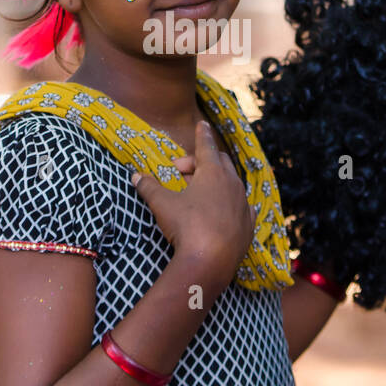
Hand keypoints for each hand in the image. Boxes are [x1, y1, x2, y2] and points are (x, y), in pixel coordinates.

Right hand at [132, 121, 253, 285]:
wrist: (210, 262)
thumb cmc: (186, 226)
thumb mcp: (162, 204)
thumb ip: (149, 187)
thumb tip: (136, 176)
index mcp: (213, 172)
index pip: (206, 146)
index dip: (201, 134)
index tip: (202, 124)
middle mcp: (232, 183)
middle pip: (220, 162)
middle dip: (201, 162)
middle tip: (181, 172)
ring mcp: (243, 204)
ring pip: (232, 184)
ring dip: (215, 183)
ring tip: (197, 194)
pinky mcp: (248, 224)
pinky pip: (242, 206)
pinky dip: (231, 204)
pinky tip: (224, 210)